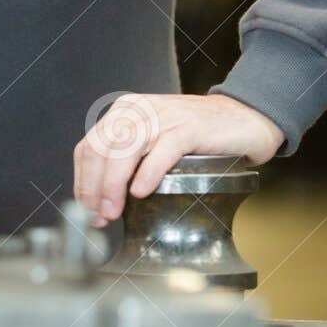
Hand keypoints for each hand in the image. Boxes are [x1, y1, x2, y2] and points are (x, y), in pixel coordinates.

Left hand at [73, 93, 283, 226]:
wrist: (243, 119)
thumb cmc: (196, 135)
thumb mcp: (152, 142)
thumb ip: (127, 160)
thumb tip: (102, 199)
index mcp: (124, 113)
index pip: (89, 148)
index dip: (83, 181)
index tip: (86, 209)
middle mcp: (137, 111)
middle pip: (101, 149)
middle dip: (94, 187)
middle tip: (98, 215)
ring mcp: (163, 117)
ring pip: (125, 150)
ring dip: (113, 185)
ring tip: (112, 210)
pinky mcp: (188, 127)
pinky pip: (161, 151)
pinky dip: (147, 173)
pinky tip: (140, 192)